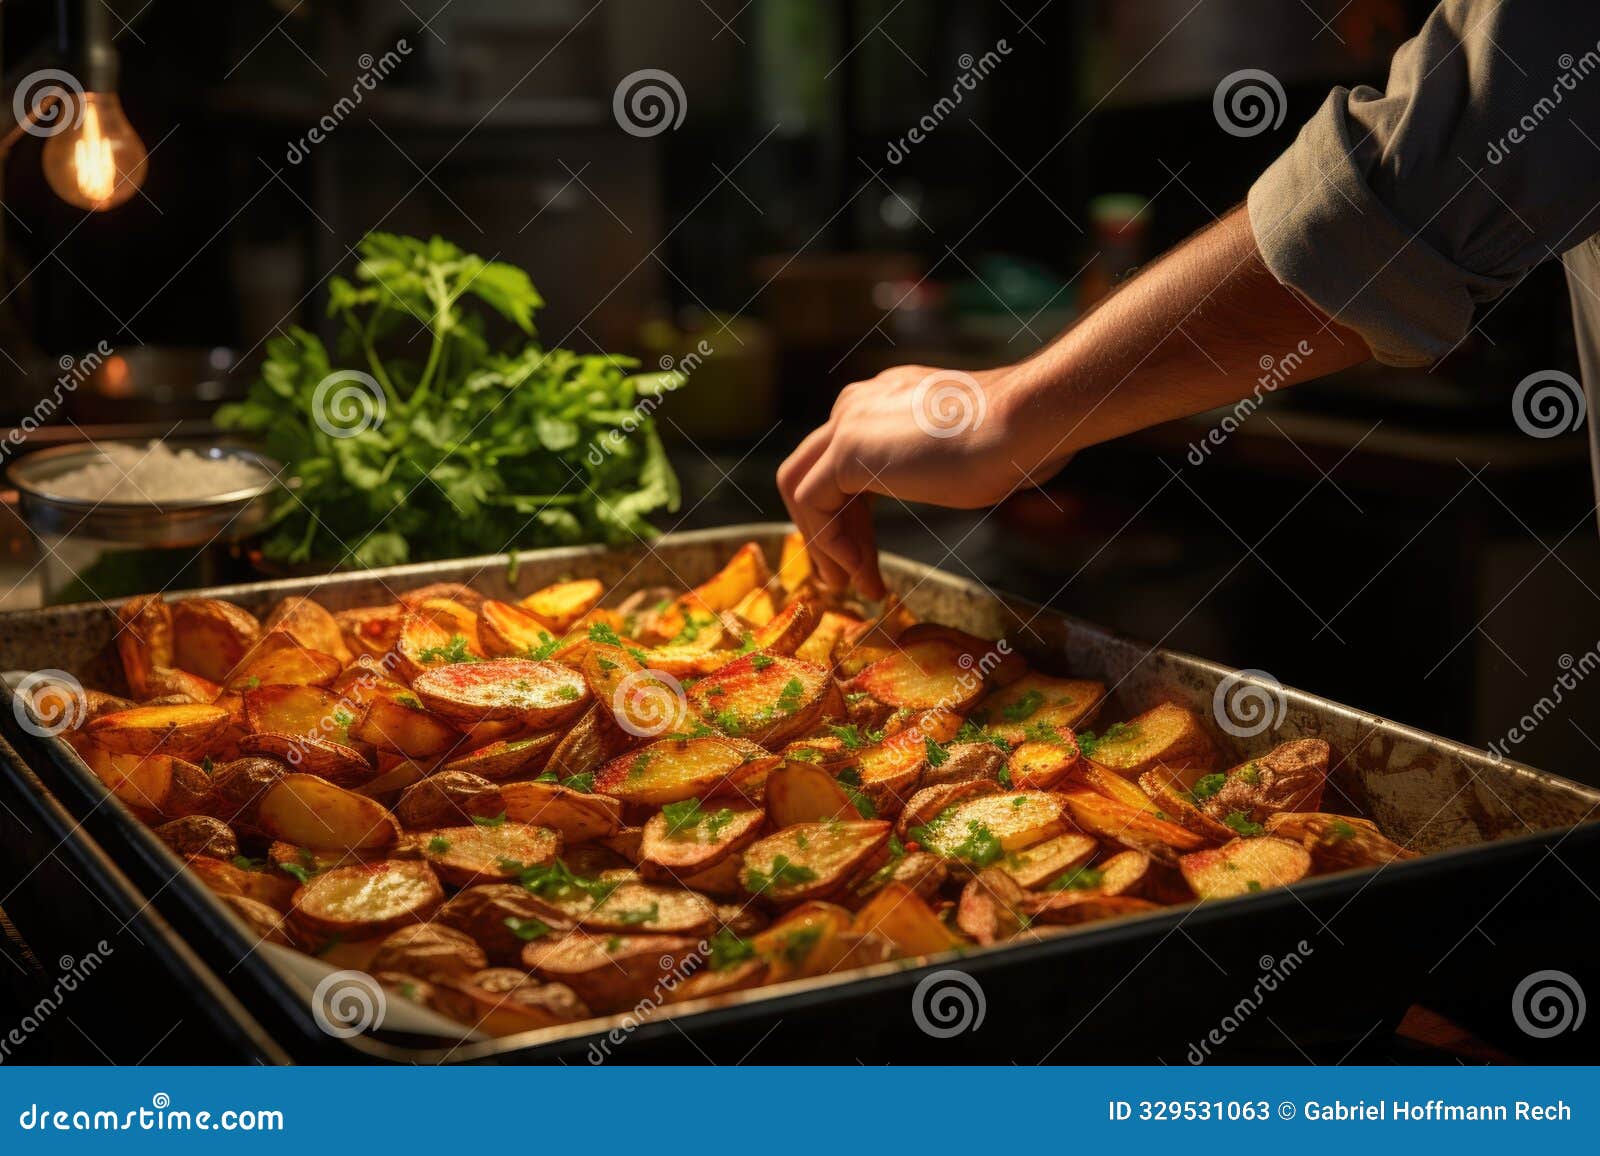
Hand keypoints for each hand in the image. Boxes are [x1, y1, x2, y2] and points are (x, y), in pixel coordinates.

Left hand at [777, 363, 1062, 598]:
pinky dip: (830, 544)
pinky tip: (860, 569)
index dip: (852, 521)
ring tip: (848, 587)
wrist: (1024, 423)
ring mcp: (848, 422)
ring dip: (822, 545)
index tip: (867, 564)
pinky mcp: (847, 449)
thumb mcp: (962, 455)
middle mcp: (858, 405)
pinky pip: (814, 503)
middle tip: (846, 582)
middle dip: (828, 535)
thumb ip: (935, 464)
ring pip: (803, 489)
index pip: (844, 467)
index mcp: (883, 403)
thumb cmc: (1014, 441)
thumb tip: (947, 481)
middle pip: (816, 478)